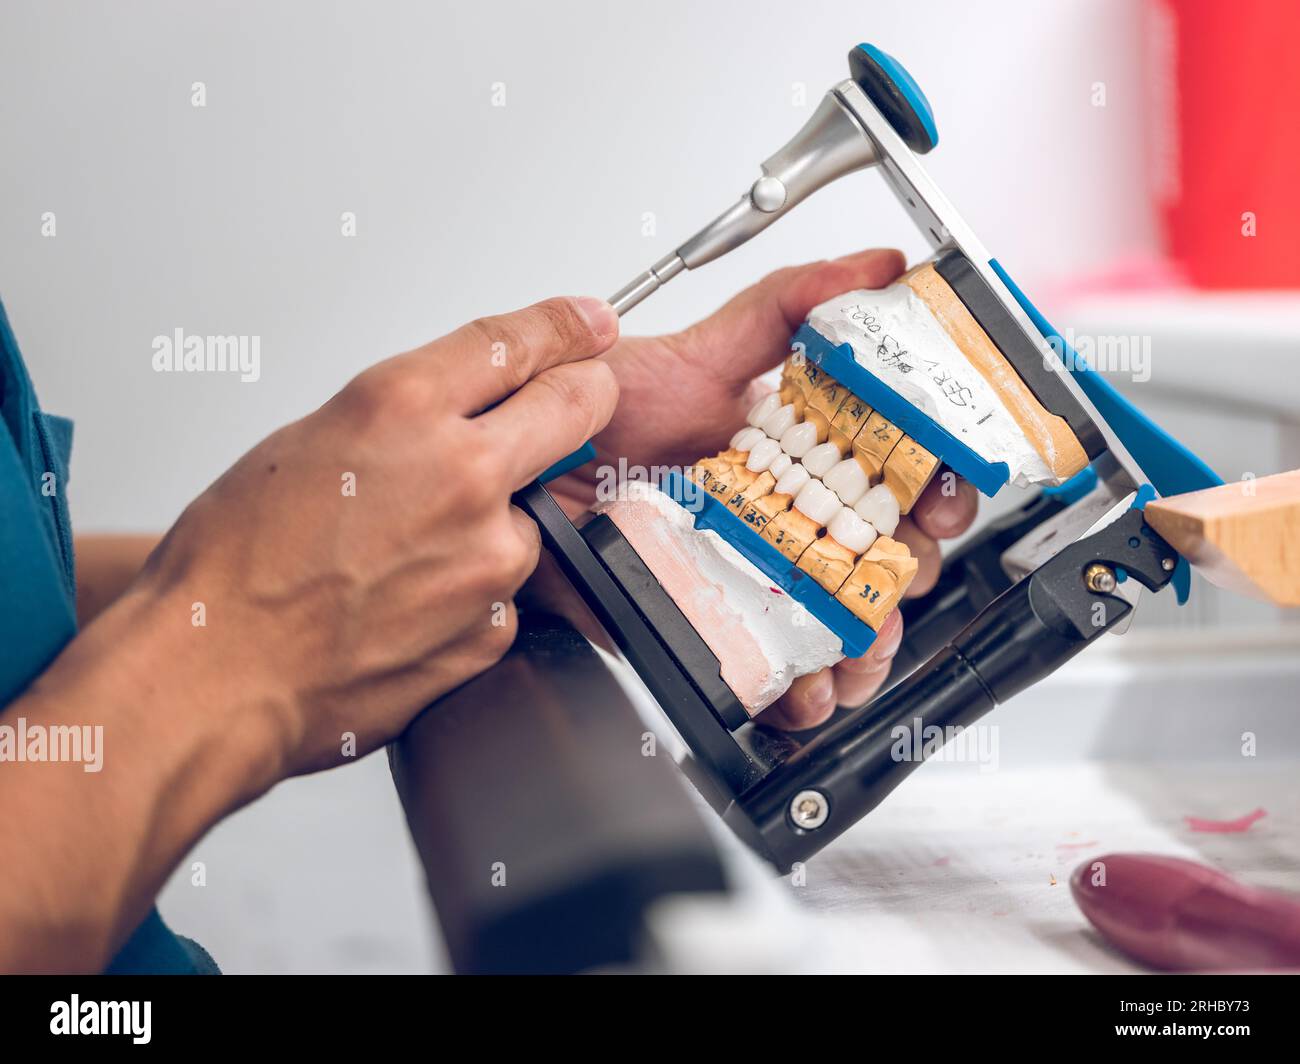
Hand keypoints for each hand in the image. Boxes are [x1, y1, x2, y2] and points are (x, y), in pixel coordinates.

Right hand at [113, 296, 619, 778]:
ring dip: (497, 525)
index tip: (588, 325)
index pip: (518, 341)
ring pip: (535, 518)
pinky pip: (508, 590)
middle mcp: (462, 474)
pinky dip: (473, 593)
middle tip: (565, 412)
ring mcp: (487, 556)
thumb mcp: (310, 442)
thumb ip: (404, 419)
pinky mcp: (494, 624)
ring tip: (409, 556)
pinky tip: (408, 605)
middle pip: (575, 410)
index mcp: (403, 407)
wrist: (215, 672)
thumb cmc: (237, 561)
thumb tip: (462, 413)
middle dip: (579, 403)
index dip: (565, 327)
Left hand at [548, 248, 978, 728]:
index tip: (943, 501)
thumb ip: (789, 304)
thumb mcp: (705, 348)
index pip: (900, 481)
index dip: (938, 495)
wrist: (530, 463)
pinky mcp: (711, 623)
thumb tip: (879, 267)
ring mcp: (754, 576)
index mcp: (805, 455)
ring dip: (863, 651)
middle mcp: (789, 519)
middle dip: (903, 587)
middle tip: (891, 590)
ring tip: (850, 659)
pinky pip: (772, 670)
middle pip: (882, 565)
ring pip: (839, 627)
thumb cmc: (611, 406)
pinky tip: (801, 692)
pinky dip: (798, 693)